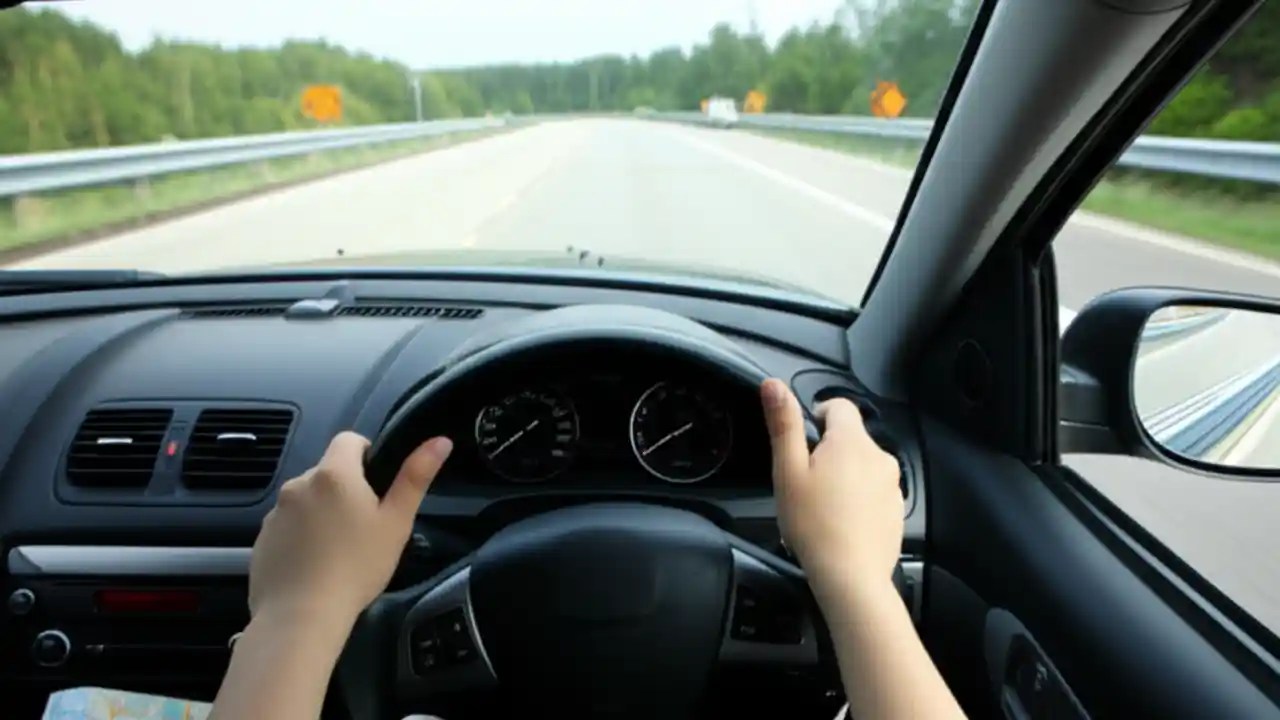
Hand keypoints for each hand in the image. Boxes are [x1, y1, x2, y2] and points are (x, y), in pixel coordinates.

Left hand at [248, 432, 452, 625]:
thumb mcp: (396, 522)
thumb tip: (441, 441)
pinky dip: (300, 535)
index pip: (349, 439)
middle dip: (345, 489)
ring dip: (321, 512)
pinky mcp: (261, 538)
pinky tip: (313, 564)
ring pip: (307, 499)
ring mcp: (276, 511)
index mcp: (334, 473)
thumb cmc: (357, 566)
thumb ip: (416, 477)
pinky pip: (287, 525)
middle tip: (364, 526)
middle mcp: (299, 483)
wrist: (302, 615)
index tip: (378, 486)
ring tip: (337, 550)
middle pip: (328, 472)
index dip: (367, 454)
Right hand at [760, 379, 902, 604]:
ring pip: (863, 466)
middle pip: (851, 438)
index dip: (817, 416)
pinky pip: (873, 492)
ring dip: (845, 476)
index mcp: (852, 442)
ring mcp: (892, 484)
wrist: (850, 577)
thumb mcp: (788, 471)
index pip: (839, 406)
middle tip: (805, 482)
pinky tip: (841, 523)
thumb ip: (783, 424)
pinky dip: (858, 499)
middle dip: (829, 452)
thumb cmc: (812, 523)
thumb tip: (773, 384)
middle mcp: (880, 456)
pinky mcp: (896, 509)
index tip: (803, 442)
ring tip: (822, 507)